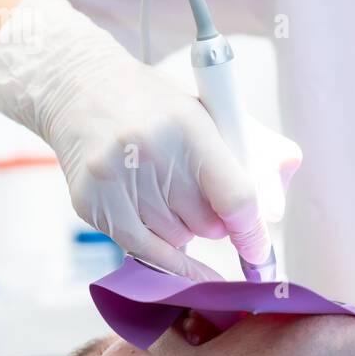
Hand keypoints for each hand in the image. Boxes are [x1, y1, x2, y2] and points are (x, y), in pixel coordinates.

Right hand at [0, 0, 300, 278]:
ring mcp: (114, 178)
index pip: (235, 196)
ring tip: (170, 197)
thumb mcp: (208, 111)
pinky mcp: (90, 201)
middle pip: (206, 224)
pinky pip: (143, 251)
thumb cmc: (155, 106)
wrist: (78, 87)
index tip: (261, 252)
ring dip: (185, 232)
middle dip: (216, 223)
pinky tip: (187, 267)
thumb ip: (254, 149)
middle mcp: (149, 151)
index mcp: (189, 124)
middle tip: (204, 200)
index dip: (252, 232)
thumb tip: (275, 206)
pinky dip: (169, 262)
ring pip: (176, 239)